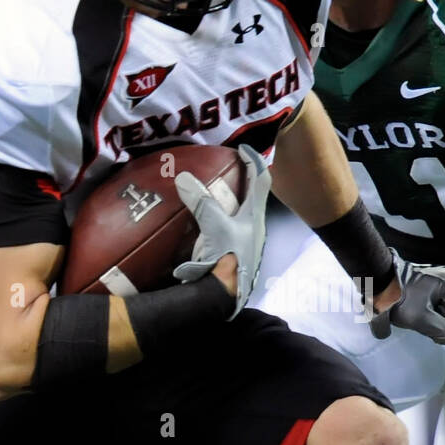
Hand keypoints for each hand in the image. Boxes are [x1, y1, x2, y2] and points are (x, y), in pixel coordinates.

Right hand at [173, 146, 270, 313]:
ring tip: (210, 190)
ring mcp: (242, 240)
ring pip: (238, 212)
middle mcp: (252, 226)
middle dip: (241, 179)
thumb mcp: (215, 226)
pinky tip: (198, 220)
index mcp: (255, 215)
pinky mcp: (230, 252)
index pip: (261, 179)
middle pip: (251, 195)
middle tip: (225, 167)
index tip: (242, 148)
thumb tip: (184, 178)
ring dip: (227, 200)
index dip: (254, 160)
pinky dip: (213, 218)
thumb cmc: (230, 259)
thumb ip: (201, 202)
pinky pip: (224, 227)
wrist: (227, 296)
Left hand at [369, 253, 444, 346]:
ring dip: (432, 317)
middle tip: (419, 317)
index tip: (427, 324)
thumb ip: (442, 332)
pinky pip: (438, 303)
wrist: (377, 278)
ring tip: (414, 311)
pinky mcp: (433, 282)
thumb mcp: (420, 318)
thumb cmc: (397, 296)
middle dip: (438, 321)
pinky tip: (414, 306)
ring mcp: (443, 278)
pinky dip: (428, 309)